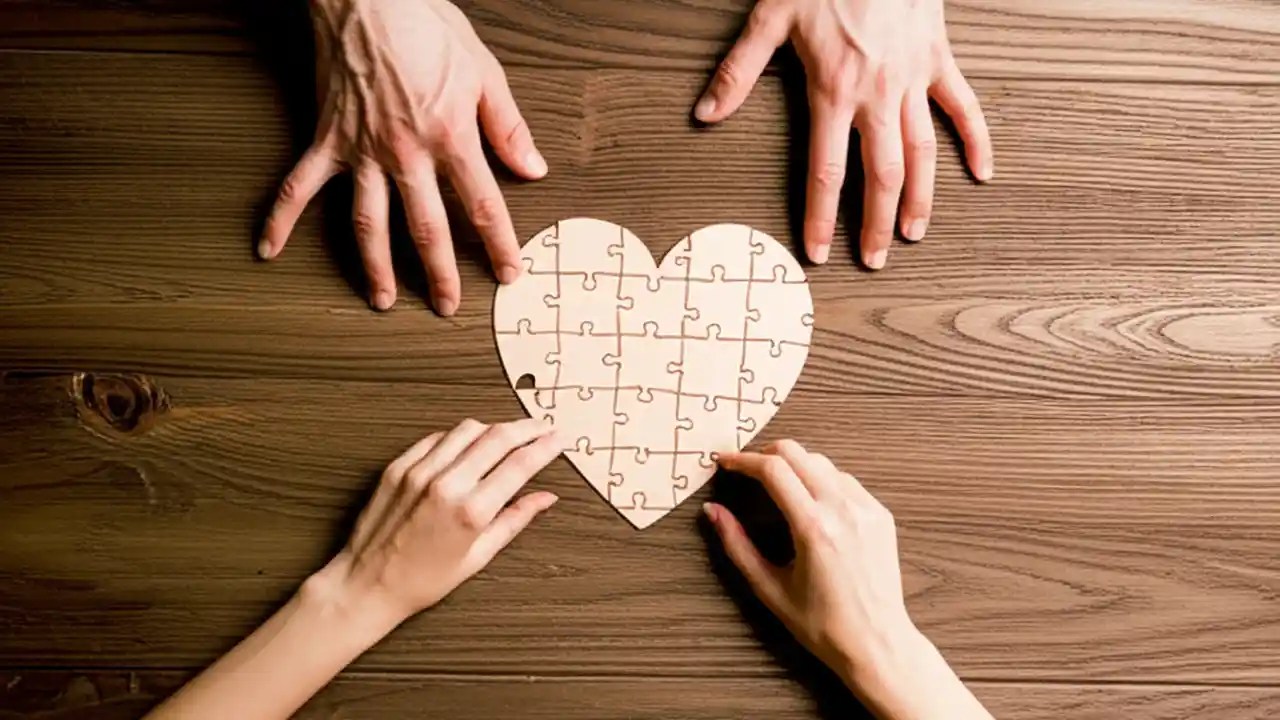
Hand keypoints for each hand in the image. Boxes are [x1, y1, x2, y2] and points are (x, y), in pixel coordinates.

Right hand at [259, 0, 546, 314]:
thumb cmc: (426, 25)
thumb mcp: (483, 71)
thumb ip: (507, 127)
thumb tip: (533, 170)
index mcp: (450, 137)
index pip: (482, 206)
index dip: (499, 245)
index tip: (508, 274)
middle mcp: (406, 154)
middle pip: (426, 228)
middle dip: (439, 273)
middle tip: (447, 307)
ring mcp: (361, 150)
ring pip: (368, 222)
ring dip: (374, 266)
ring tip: (381, 300)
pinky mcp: (326, 139)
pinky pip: (299, 186)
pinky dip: (280, 218)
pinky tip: (268, 250)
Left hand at [308, 417, 561, 627]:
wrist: (366, 583)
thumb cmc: (422, 580)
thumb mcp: (478, 557)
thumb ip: (514, 520)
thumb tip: (545, 498)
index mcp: (471, 511)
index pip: (519, 464)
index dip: (545, 447)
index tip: (559, 439)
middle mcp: (446, 485)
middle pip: (498, 437)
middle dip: (526, 428)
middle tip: (542, 427)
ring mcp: (419, 472)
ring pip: (467, 429)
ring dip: (493, 427)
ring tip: (508, 434)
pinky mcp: (398, 466)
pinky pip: (437, 438)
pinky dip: (458, 437)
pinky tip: (468, 445)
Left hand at [695, 0, 992, 269]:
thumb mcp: (772, 16)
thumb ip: (738, 71)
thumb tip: (705, 115)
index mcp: (834, 90)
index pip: (827, 171)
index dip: (823, 217)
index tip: (821, 253)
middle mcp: (878, 94)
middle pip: (881, 175)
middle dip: (877, 224)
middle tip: (874, 259)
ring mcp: (913, 79)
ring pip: (923, 153)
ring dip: (921, 198)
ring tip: (915, 234)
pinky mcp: (938, 60)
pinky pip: (963, 107)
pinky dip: (976, 139)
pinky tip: (981, 173)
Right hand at [706, 441, 992, 718]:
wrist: (877, 643)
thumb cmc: (823, 625)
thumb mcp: (769, 588)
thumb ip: (737, 545)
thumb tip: (712, 511)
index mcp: (813, 528)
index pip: (773, 470)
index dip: (743, 460)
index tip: (725, 462)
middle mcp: (843, 510)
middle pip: (798, 453)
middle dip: (766, 454)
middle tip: (747, 470)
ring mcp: (867, 509)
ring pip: (822, 462)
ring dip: (795, 465)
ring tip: (777, 486)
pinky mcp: (881, 515)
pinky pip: (846, 480)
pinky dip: (822, 480)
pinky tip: (811, 501)